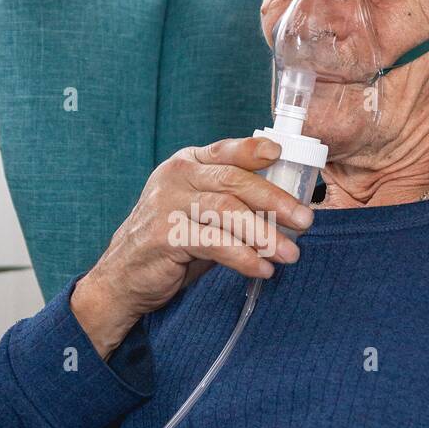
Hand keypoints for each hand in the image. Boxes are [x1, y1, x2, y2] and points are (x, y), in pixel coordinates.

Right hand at [70, 136, 314, 358]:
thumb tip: (287, 208)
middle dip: (274, 201)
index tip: (281, 155)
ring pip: (226, 211)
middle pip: (233, 181)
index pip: (225, 151)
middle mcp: (176, 178)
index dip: (254, 150)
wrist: (124, 276)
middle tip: (304, 221)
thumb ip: (233, 201)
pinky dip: (243, 257)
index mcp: (186, 164)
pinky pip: (213, 243)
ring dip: (264, 234)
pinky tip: (262, 268)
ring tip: (290, 253)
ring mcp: (167, 205)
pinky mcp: (164, 236)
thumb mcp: (200, 212)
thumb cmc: (171, 242)